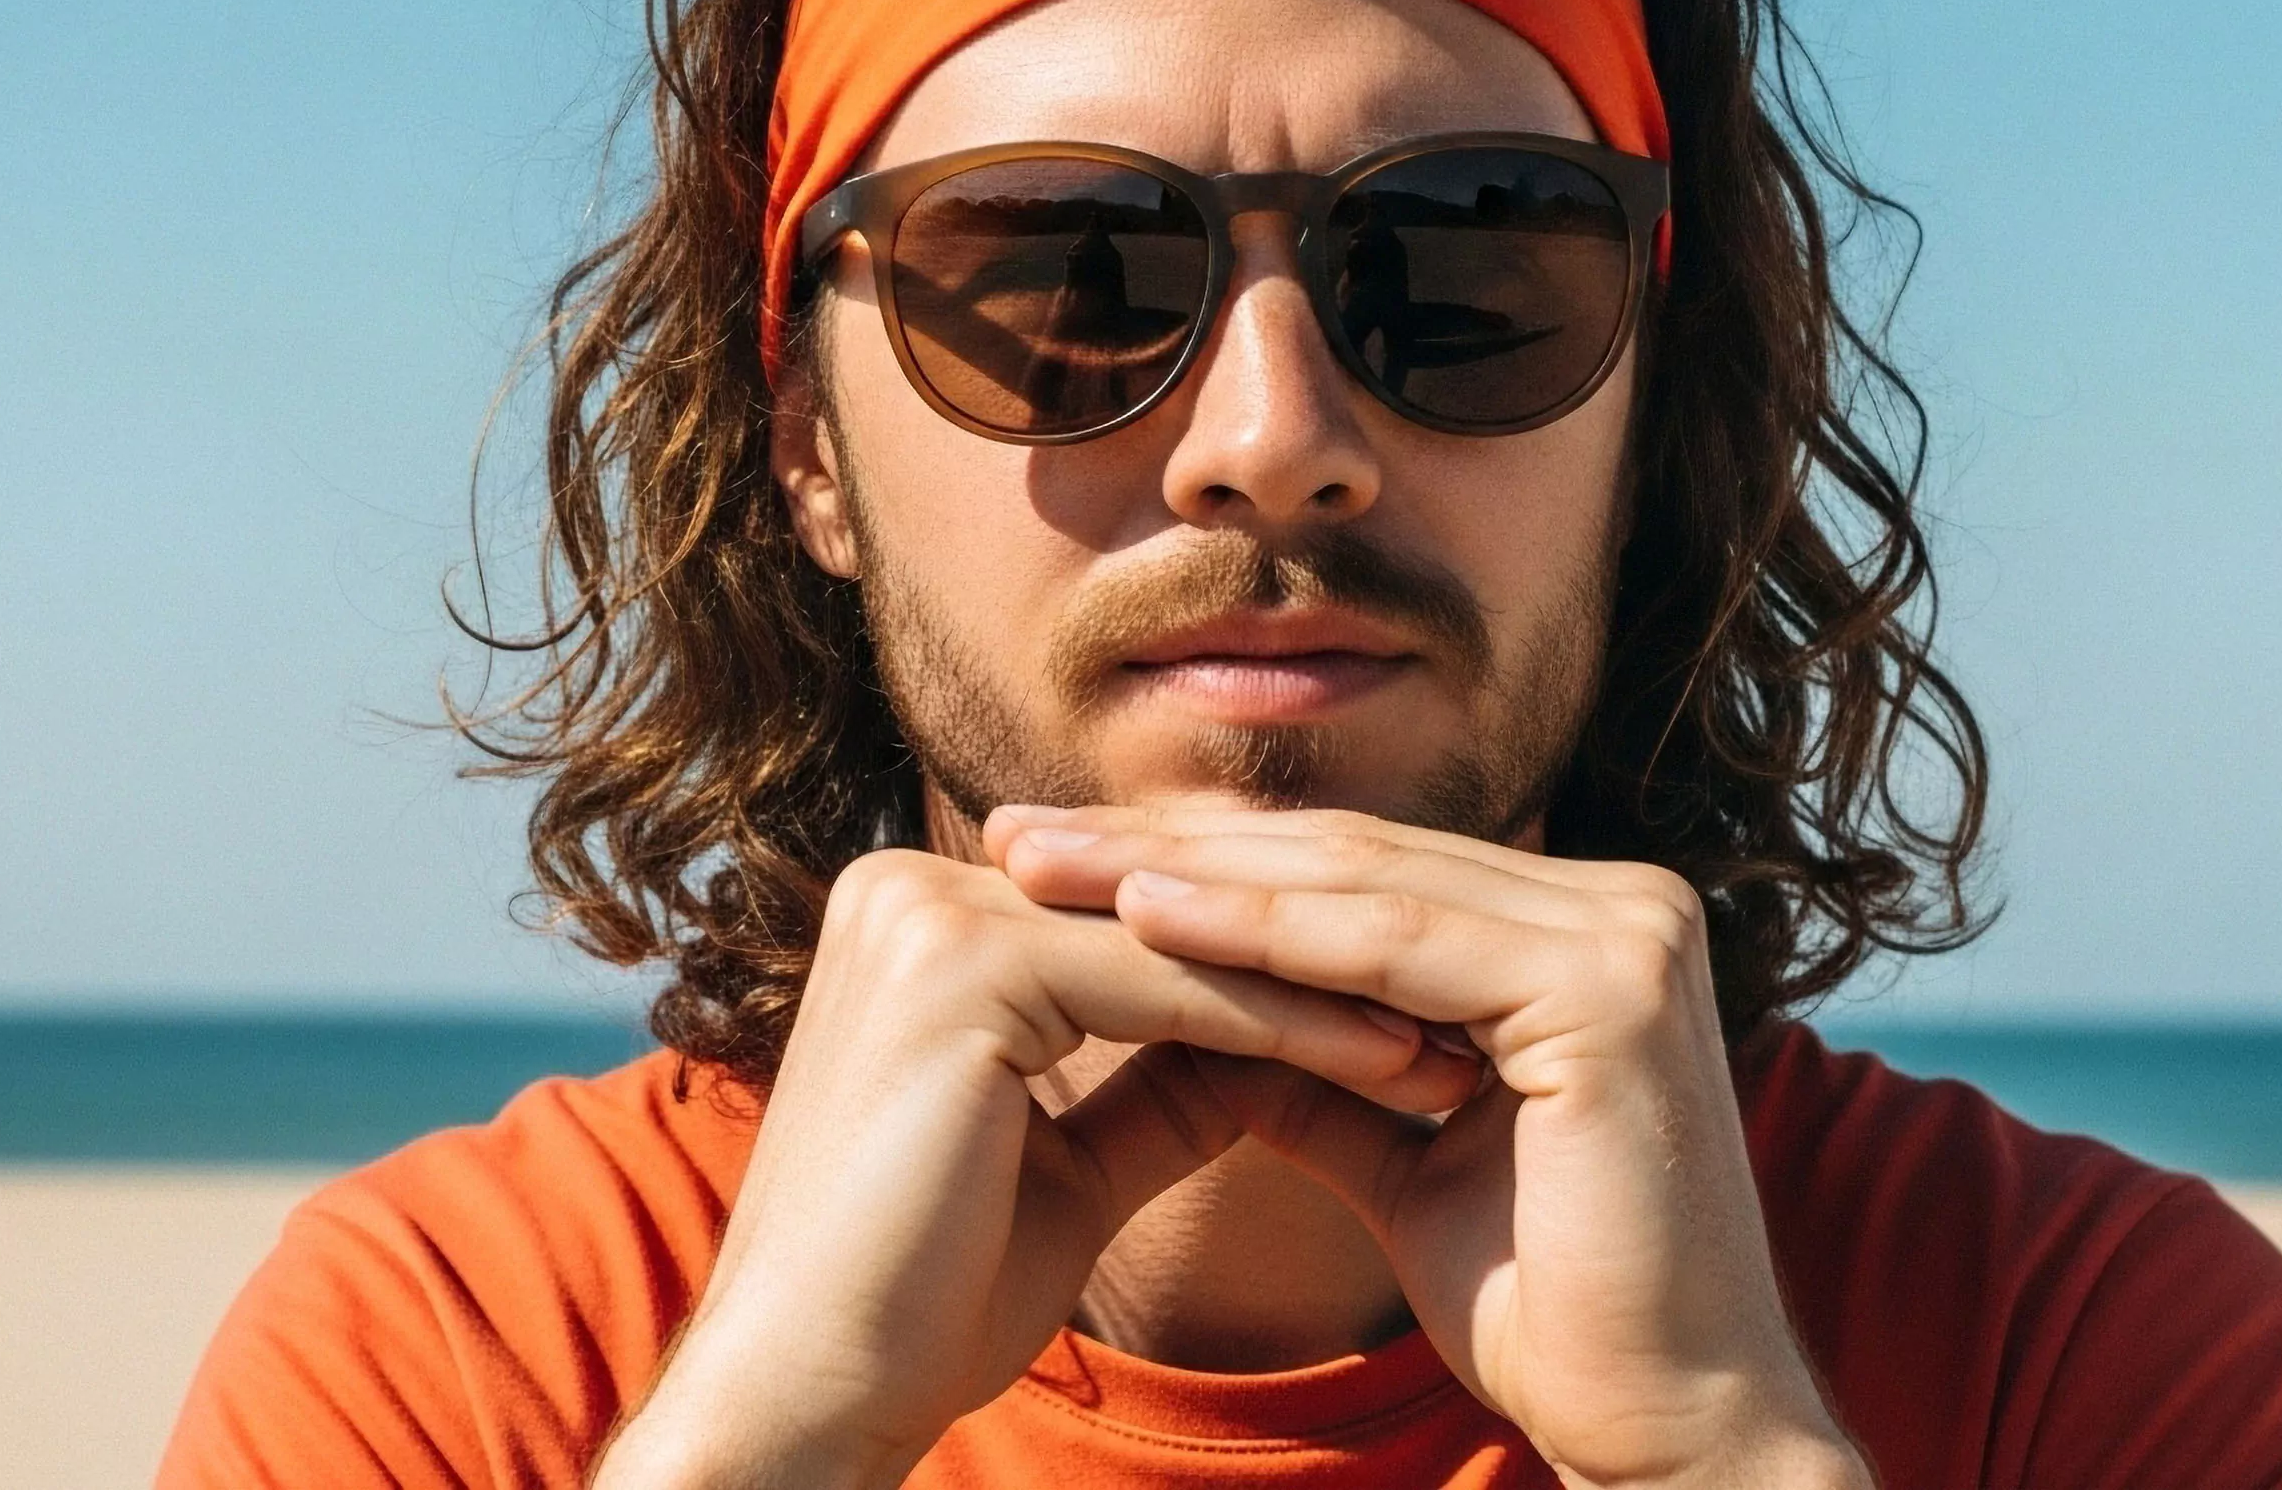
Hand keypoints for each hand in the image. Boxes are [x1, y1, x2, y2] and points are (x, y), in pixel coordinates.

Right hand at [593, 846, 1483, 1489]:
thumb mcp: (1071, 1162)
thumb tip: (1273, 1039)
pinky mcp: (960, 964)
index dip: (1284, 967)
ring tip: (1461, 1034)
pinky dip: (1295, 1027)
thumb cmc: (924, 1304)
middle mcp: (911, 885)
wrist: (809, 1396)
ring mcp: (928, 912)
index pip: (1145, 922)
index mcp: (921, 914)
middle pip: (1170, 915)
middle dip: (1323, 965)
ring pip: (1187, 943)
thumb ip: (1155, 1078)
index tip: (1418, 1009)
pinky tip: (1395, 1060)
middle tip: (1473, 1004)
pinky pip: (1174, 991)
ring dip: (1334, 988)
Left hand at [992, 807, 1871, 1489]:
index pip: (1359, 873)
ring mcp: (1627, 935)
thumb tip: (1193, 1014)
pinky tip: (1142, 918)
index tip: (1049, 865)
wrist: (1668, 1427)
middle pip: (1351, 860)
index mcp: (1581, 928)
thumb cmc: (1547, 1310)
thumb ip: (1317, 1071)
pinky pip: (1395, 950)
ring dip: (1188, 875)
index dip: (1201, 864)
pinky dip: (1262, 935)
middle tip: (1013, 832)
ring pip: (1360, 888)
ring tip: (1045, 865)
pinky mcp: (1608, 988)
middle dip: (1168, 847)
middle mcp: (1622, 906)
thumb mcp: (1400, 1158)